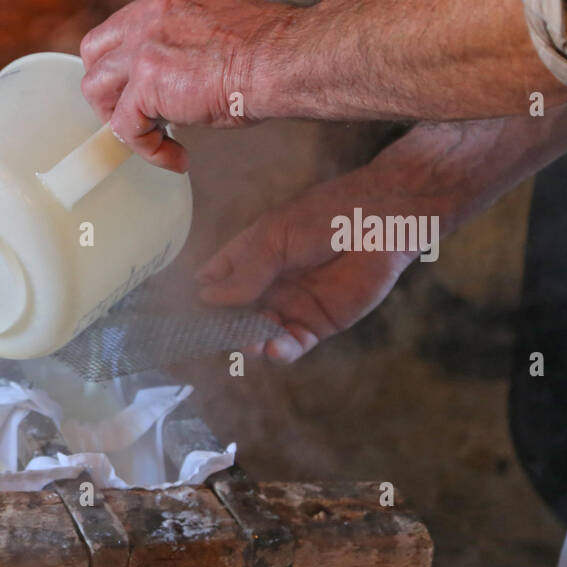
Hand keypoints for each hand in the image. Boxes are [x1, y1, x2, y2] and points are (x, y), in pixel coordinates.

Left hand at [80, 0, 296, 171]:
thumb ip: (187, 49)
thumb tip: (178, 84)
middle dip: (108, 93)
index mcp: (168, 2)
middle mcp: (149, 17)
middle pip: (94, 56)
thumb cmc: (270, 54)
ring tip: (154, 141)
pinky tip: (177, 157)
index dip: (121, 69)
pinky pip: (126, 128)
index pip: (119, 32)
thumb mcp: (218, 37)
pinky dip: (148, 150)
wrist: (285, 59)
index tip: (140, 95)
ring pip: (96, 90)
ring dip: (121, 122)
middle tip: (138, 120)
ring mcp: (143, 47)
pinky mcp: (147, 82)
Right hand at [195, 162, 433, 362]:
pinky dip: (280, 351)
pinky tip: (275, 346)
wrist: (383, 221)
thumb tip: (207, 297)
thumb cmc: (325, 215)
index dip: (200, 297)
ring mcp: (290, 306)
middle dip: (222, 328)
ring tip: (252, 342)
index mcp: (250, 257)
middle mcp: (266, 284)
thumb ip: (245, 272)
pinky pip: (292, 345)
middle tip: (216, 336)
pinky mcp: (317, 325)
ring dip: (250, 342)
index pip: (215, 281)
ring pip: (259, 334)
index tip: (183, 314)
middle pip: (232, 315)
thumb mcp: (274, 237)